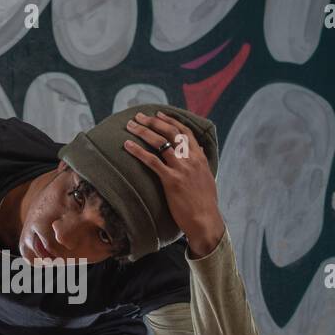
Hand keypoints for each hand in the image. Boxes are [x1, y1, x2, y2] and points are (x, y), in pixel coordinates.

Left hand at [124, 110, 223, 255]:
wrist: (205, 220)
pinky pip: (152, 161)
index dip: (171, 121)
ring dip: (143, 131)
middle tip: (139, 116)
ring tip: (130, 125)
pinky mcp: (171, 180)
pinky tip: (127, 145)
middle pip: (171, 132)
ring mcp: (181, 168)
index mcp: (200, 158)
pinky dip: (138, 151)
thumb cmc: (204, 203)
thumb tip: (198, 151)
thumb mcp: (206, 178)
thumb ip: (201, 163)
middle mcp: (191, 159)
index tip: (159, 114)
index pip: (185, 132)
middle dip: (153, 121)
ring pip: (160, 142)